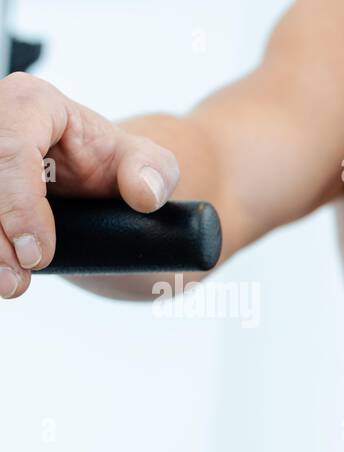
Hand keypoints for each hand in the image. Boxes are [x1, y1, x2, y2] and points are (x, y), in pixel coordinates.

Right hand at [0, 72, 178, 298]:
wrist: (97, 182)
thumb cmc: (119, 165)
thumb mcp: (152, 165)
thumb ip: (155, 173)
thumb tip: (143, 194)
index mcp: (34, 103)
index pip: (12, 148)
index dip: (19, 203)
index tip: (39, 253)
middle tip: (18, 280)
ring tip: (11, 284)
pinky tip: (0, 275)